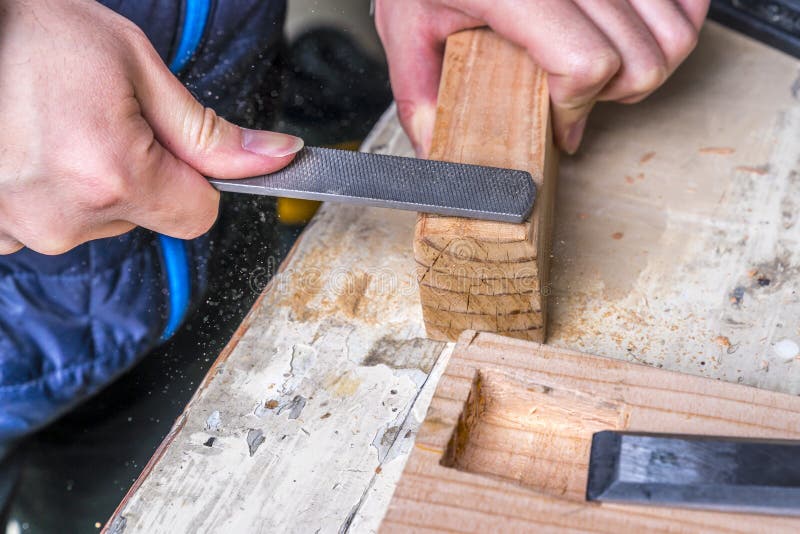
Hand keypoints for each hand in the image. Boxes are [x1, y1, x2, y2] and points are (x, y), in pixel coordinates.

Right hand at [0, 0, 302, 254]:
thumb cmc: (32, 32)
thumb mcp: (136, 67)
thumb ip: (208, 131)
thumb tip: (277, 157)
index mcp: (114, 176)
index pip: (199, 216)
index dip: (195, 179)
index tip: (171, 145)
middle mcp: (67, 218)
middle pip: (148, 217)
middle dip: (139, 173)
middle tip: (96, 117)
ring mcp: (22, 230)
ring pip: (99, 220)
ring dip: (91, 182)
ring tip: (54, 126)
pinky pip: (53, 221)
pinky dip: (51, 192)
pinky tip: (29, 149)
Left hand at [375, 0, 708, 155]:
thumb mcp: (407, 24)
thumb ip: (421, 96)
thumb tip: (438, 157)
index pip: (586, 64)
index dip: (574, 109)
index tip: (555, 122)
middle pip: (642, 59)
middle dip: (610, 97)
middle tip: (573, 97)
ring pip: (677, 34)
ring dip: (644, 65)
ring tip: (599, 64)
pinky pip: (691, 1)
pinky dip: (672, 25)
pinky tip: (628, 31)